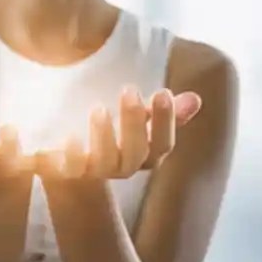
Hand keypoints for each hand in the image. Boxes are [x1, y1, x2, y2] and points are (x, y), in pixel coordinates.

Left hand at [36, 86, 202, 181]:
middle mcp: (123, 167)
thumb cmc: (109, 131)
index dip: (166, 121)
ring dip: (105, 136)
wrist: (67, 159)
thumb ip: (162, 110)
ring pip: (107, 163)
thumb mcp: (136, 118)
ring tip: (99, 108)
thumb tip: (195, 99)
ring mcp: (96, 171)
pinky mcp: (69, 171)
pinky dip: (72, 154)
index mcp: (144, 154)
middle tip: (129, 90)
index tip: (163, 92)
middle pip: (137, 153)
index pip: (163, 145)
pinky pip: (72, 170)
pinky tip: (69, 135)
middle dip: (135, 122)